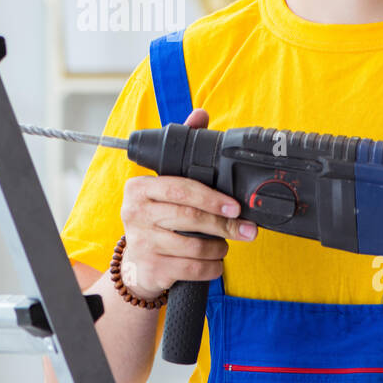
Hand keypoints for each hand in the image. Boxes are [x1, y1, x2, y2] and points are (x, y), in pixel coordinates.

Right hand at [118, 107, 255, 299]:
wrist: (137, 264)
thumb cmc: (157, 218)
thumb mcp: (165, 184)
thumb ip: (184, 152)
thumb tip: (200, 114)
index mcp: (139, 188)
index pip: (181, 188)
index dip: (212, 197)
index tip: (236, 207)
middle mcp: (135, 213)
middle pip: (190, 217)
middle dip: (225, 224)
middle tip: (248, 229)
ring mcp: (141, 242)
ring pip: (194, 245)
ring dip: (219, 247)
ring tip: (226, 244)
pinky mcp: (151, 268)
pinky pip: (192, 268)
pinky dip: (211, 267)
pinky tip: (216, 262)